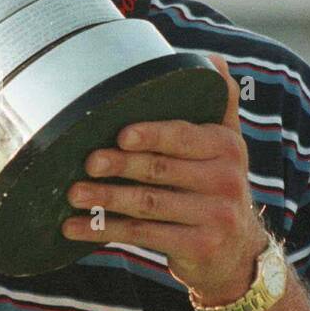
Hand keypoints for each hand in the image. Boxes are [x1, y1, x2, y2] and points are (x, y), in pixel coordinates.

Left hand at [62, 54, 268, 303]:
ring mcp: (215, 216)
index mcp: (228, 146)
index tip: (121, 135)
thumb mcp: (226, 146)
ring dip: (106, 198)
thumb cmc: (215, 186)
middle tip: (88, 161)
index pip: (184, 136)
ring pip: (148, 204)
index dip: (152, 135)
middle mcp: (226, 180)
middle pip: (162, 170)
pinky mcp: (199, 247)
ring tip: (73, 193)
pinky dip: (105, 230)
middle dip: (121, 165)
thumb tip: (211, 60)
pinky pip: (143, 235)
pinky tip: (75, 228)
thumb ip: (219, 105)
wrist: (236, 251)